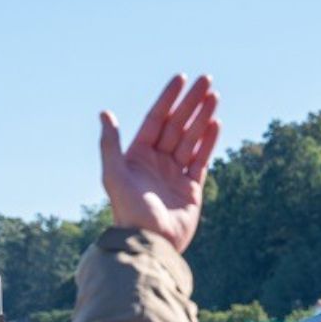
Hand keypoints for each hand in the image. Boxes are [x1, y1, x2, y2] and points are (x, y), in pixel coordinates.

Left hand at [99, 75, 220, 254]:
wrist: (149, 242)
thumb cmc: (128, 210)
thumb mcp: (114, 174)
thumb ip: (110, 144)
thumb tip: (105, 113)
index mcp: (138, 155)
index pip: (156, 119)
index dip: (168, 98)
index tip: (181, 79)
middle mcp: (157, 161)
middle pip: (177, 124)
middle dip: (191, 102)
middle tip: (206, 80)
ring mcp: (175, 174)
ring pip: (191, 138)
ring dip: (202, 117)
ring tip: (214, 96)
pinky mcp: (191, 188)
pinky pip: (201, 159)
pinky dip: (208, 142)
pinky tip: (215, 123)